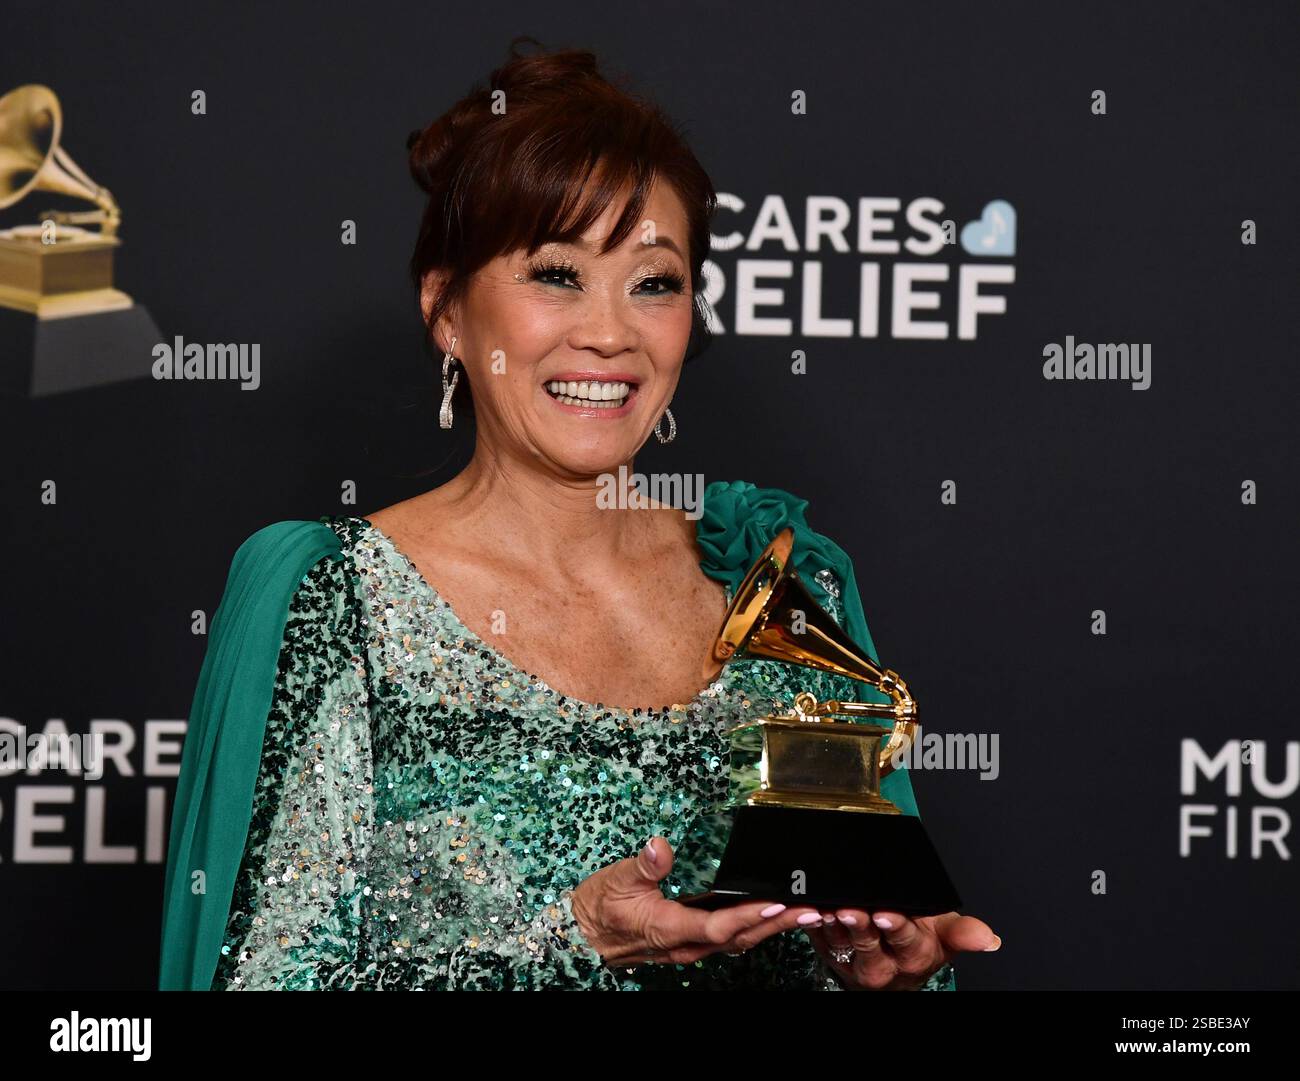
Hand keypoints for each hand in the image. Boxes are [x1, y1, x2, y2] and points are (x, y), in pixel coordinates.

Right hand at [569, 836, 827, 966]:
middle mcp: (686, 944)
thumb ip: (642, 865)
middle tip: (813, 911)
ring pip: (738, 940)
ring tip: (803, 915)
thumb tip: (660, 846)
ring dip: (772, 928)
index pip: (719, 926)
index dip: (750, 915)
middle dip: (778, 925)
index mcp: (670, 929)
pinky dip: (754, 927)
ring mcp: (689, 946)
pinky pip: (728, 938)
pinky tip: (769, 916)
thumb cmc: (598, 908)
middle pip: (741, 937)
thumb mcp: (616, 879)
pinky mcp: (688, 941)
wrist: (581, 936)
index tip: (778, 902)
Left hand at [803, 907, 999, 989]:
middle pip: (868, 944)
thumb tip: (989, 939)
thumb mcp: (944, 935)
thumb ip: (963, 933)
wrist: (893, 962)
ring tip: (830, 908)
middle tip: (851, 909)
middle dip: (860, 926)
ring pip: (839, 941)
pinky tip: (811, 908)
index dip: (895, 927)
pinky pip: (816, 936)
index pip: (905, 940)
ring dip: (832, 924)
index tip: (886, 914)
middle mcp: (881, 962)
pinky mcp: (827, 948)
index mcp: (913, 955)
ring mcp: (851, 956)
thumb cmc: (920, 940)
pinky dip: (811, 922)